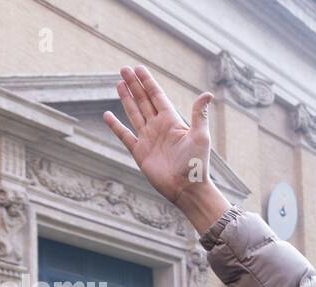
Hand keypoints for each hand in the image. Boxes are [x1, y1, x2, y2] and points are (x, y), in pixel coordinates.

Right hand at [103, 65, 228, 232]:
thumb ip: (199, 114)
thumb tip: (208, 93)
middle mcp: (159, 128)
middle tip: (124, 69)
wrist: (187, 189)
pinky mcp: (140, 152)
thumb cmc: (197, 164)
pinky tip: (107, 115)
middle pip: (143, 101)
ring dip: (126, 99)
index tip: (138, 68)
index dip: (148, 82)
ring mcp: (148, 139)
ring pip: (134, 114)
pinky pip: (125, 136)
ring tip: (118, 84)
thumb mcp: (200, 136)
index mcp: (172, 121)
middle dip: (134, 85)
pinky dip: (116, 126)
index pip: (157, 96)